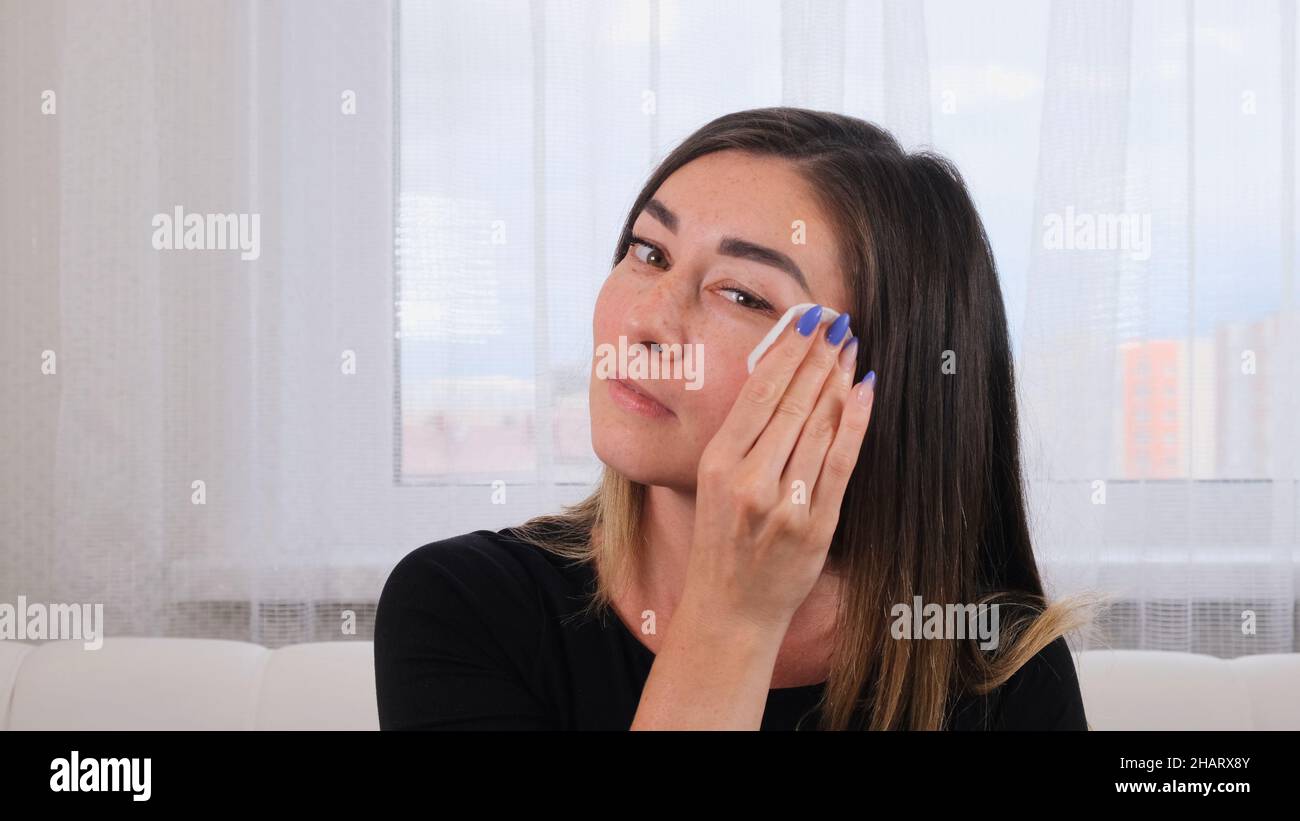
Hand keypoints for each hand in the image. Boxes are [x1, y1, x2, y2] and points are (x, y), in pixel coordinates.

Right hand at [683, 305, 875, 631]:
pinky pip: (840, 461)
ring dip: (838, 378)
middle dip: (816, 354)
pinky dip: (855, 422)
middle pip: (790, 402)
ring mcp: (783, 503)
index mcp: (717, 463)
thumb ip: (742, 437)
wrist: (730, 609)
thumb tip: (777, 380)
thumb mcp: (714, 483)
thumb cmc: (723, 542)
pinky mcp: (815, 524)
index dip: (785, 350)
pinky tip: (865, 389)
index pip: (757, 392)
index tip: (805, 319)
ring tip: (850, 345)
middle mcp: (748, 479)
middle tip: (836, 319)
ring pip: (818, 425)